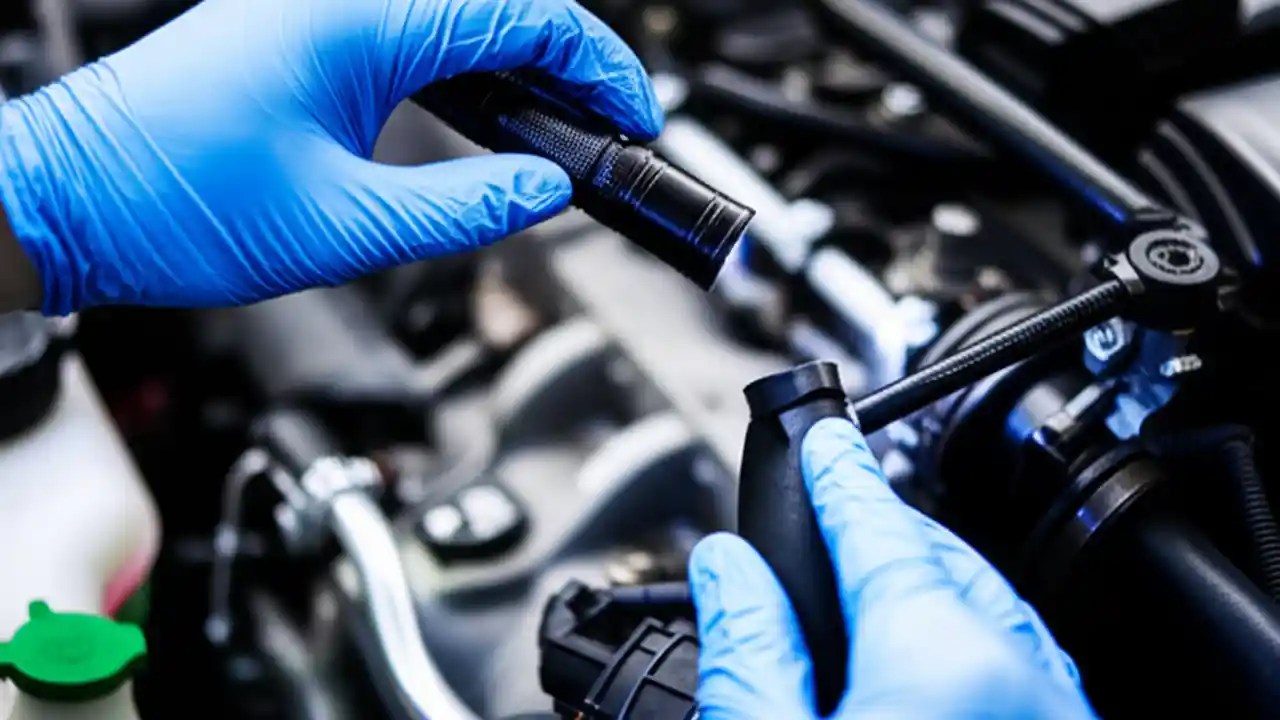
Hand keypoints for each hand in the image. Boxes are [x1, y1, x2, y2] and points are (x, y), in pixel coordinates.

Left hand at [0, 0, 662, 314]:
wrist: (66, 202)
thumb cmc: (170, 202)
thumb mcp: (343, 227)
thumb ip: (463, 206)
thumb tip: (546, 190)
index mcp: (357, 18)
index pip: (522, 13)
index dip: (597, 64)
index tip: (631, 115)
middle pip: (500, 6)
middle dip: (572, 63)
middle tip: (611, 128)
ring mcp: (319, 12)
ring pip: (461, 18)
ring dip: (524, 66)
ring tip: (567, 128)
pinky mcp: (304, 38)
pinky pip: (416, 36)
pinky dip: (471, 74)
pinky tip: (494, 116)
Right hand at [689, 418, 1096, 718]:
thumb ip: (750, 652)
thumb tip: (730, 570)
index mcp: (946, 664)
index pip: (877, 530)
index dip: (838, 476)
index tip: (825, 440)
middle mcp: (1027, 682)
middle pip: (944, 563)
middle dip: (883, 532)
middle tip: (829, 520)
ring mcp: (1065, 716)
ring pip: (993, 618)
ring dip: (929, 595)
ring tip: (866, 603)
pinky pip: (1023, 673)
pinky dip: (970, 653)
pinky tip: (925, 677)